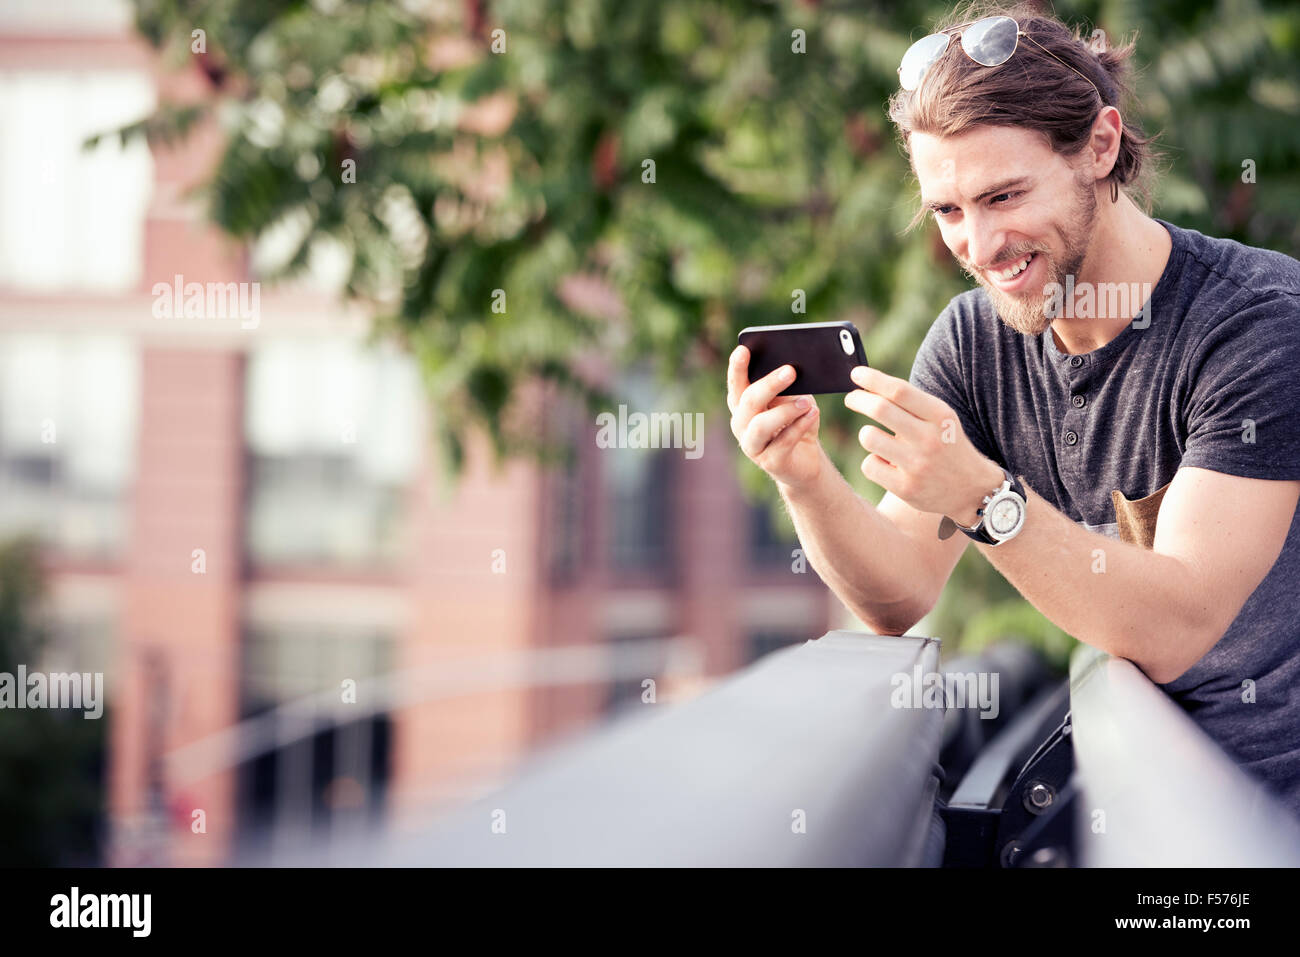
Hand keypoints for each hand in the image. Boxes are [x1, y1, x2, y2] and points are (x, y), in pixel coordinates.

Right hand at [727, 345, 823, 489]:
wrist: (806, 459)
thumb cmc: (796, 421)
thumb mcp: (793, 398)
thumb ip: (787, 386)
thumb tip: (791, 368)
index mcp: (742, 404)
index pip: (735, 383)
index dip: (737, 367)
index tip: (743, 349)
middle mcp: (741, 424)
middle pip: (749, 401)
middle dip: (770, 384)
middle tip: (791, 370)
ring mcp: (752, 445)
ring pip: (762, 424)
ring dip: (786, 410)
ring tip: (807, 402)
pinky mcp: (770, 462)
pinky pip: (783, 442)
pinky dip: (800, 426)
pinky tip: (813, 414)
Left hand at [844, 365, 1001, 519]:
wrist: (972, 490)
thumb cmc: (946, 445)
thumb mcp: (940, 419)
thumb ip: (911, 403)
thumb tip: (870, 384)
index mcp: (940, 416)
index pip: (899, 390)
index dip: (872, 379)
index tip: (856, 373)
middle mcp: (930, 439)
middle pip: (880, 409)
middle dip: (858, 400)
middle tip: (852, 398)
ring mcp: (918, 465)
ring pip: (869, 437)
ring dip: (867, 434)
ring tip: (877, 438)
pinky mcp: (906, 488)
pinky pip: (869, 465)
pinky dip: (873, 462)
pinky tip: (887, 465)